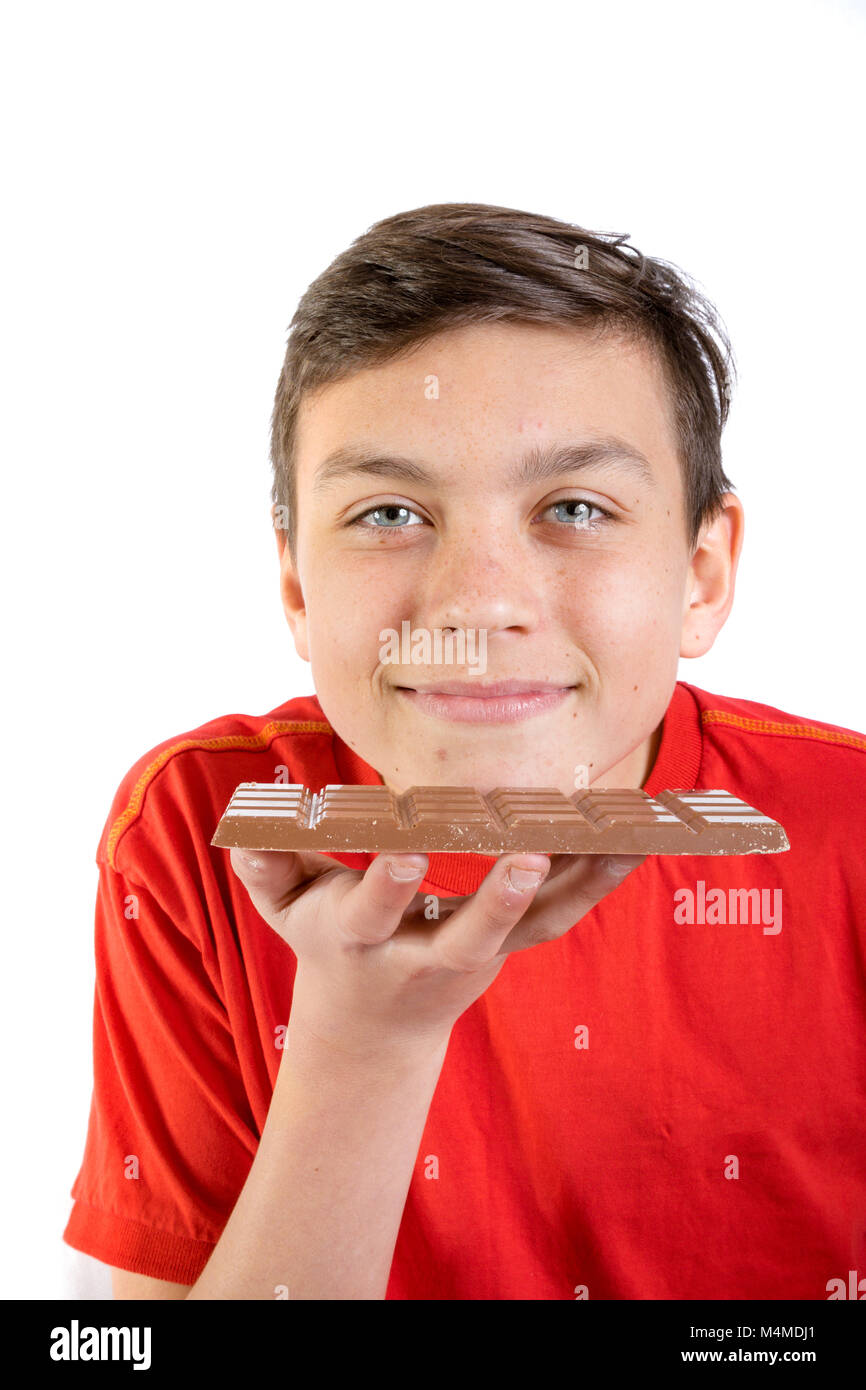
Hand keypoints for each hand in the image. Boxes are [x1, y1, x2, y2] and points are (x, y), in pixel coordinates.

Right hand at [229, 846, 645, 1055]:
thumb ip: (265, 870)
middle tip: (529, 859)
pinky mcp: (508, 952)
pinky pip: (559, 919)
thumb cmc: (326, 943)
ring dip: (575, 888)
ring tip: (621, 840)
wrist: (371, 1025)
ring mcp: (474, 959)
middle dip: (495, 902)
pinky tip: (631, 844)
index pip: (372, 912)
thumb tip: (243, 833)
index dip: (388, 886)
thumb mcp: (286, 912)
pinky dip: (594, 884)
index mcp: (361, 939)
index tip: (408, 851)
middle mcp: (422, 956)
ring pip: (531, 930)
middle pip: (465, 937)